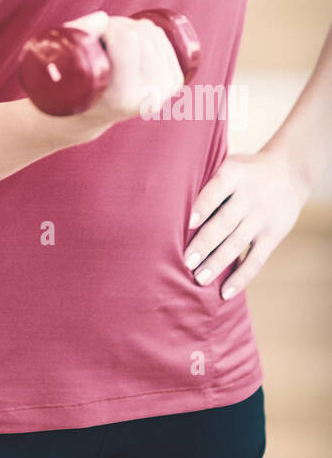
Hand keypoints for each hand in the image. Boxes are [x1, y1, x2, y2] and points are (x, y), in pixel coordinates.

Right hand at [69, 12, 185, 138]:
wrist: (87, 115)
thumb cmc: (69, 85)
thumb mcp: (62, 61)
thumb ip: (77, 34)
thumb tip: (103, 17)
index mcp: (121, 98)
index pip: (126, 39)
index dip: (107, 27)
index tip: (90, 36)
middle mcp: (147, 98)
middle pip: (140, 32)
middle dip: (116, 25)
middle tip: (98, 39)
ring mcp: (164, 91)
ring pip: (151, 32)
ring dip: (128, 27)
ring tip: (109, 44)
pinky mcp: (173, 82)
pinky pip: (162, 38)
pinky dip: (143, 32)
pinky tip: (129, 45)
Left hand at [184, 149, 310, 297]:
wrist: (290, 172)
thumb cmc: (245, 171)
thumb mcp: (229, 164)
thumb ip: (206, 179)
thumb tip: (168, 200)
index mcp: (234, 174)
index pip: (216, 190)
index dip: (202, 206)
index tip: (186, 222)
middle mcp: (249, 197)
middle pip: (224, 222)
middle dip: (204, 243)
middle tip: (185, 261)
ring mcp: (262, 218)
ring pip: (237, 244)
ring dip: (217, 263)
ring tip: (199, 279)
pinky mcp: (273, 235)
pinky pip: (256, 259)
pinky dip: (241, 277)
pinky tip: (225, 293)